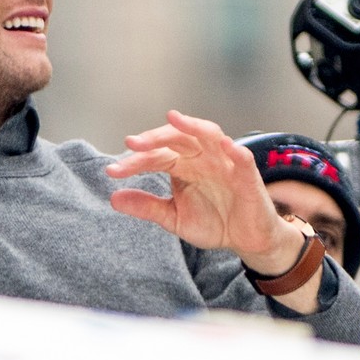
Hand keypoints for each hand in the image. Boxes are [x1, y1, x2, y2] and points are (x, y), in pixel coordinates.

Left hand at [106, 110, 303, 270]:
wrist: (245, 240)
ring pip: (209, 135)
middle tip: (133, 143)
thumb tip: (113, 198)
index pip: (154, 156)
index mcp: (181, 165)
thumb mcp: (174, 217)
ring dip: (192, 125)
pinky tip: (225, 144)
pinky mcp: (248, 177)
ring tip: (174, 119)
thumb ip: (147, 207)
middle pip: (177, 138)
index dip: (133, 162)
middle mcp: (201, 157)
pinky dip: (235, 150)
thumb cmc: (212, 221)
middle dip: (155, 138)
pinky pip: (243, 159)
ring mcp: (225, 163)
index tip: (112, 171)